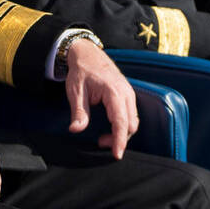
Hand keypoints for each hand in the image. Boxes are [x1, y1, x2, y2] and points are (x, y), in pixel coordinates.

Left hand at [64, 38, 138, 158]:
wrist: (87, 53)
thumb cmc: (81, 71)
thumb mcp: (75, 92)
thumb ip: (79, 112)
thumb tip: (76, 129)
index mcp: (114, 92)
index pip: (121, 121)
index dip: (120, 140)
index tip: (117, 154)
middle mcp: (126, 93)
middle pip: (131, 124)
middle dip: (119, 139)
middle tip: (100, 143)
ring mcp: (129, 93)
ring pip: (133, 120)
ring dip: (121, 133)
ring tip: (103, 138)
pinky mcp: (128, 95)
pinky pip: (131, 114)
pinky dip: (123, 125)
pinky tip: (110, 128)